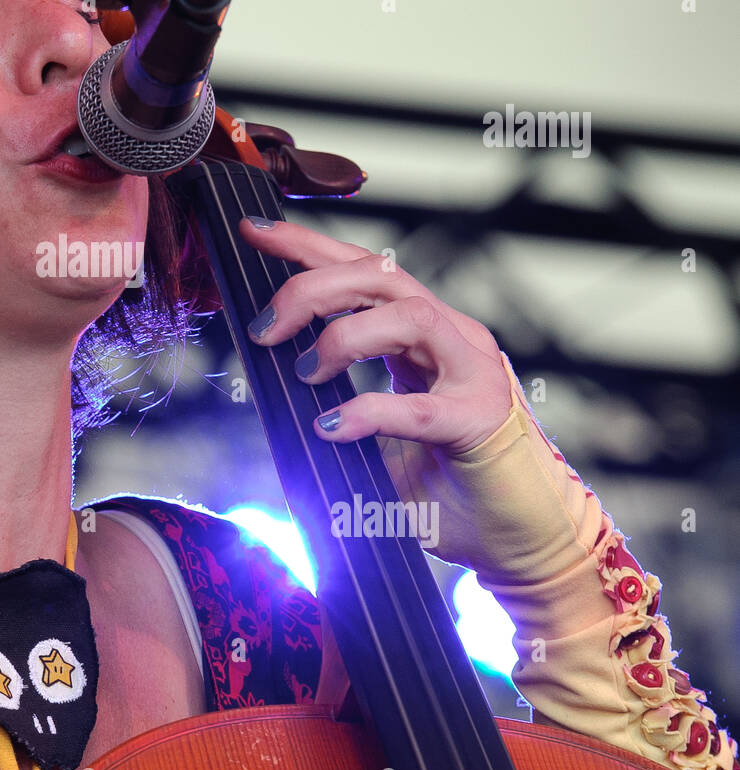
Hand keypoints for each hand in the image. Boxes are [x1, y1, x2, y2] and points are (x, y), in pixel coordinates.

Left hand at [238, 216, 512, 456]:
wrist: (513, 536)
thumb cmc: (444, 479)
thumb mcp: (379, 421)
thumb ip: (337, 392)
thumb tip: (267, 374)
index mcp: (427, 330)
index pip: (364, 268)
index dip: (309, 245)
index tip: (255, 232)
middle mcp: (454, 337)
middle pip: (382, 276)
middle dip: (312, 288)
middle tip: (264, 328)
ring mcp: (474, 375)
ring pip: (410, 317)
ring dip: (343, 338)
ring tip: (305, 374)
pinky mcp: (482, 423)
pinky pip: (421, 407)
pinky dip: (369, 411)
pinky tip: (332, 426)